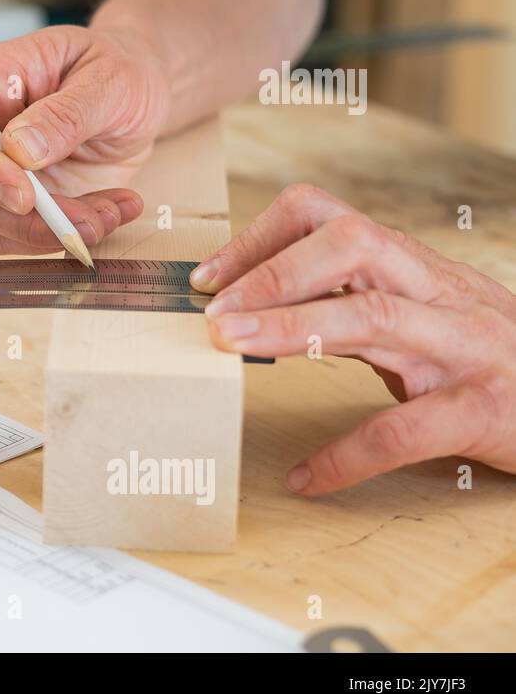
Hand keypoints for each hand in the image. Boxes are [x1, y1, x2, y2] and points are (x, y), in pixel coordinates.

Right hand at [0, 25, 170, 253]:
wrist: (139, 94)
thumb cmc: (118, 71)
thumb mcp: (107, 80)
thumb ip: (66, 114)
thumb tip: (20, 150)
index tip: (24, 194)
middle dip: (22, 218)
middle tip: (83, 221)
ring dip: (50, 234)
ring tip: (109, 213)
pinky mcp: (17, 205)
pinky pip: (20, 240)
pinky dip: (65, 238)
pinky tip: (109, 212)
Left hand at [193, 183, 515, 494]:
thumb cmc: (487, 356)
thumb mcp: (422, 311)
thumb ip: (353, 298)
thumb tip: (257, 301)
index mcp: (413, 267)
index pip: (328, 217)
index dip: (260, 238)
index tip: (207, 277)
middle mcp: (437, 293)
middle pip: (351, 244)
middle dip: (272, 270)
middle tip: (213, 312)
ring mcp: (463, 348)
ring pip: (373, 315)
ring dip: (291, 327)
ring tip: (228, 346)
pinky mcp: (483, 411)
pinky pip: (405, 430)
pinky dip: (346, 455)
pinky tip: (306, 477)